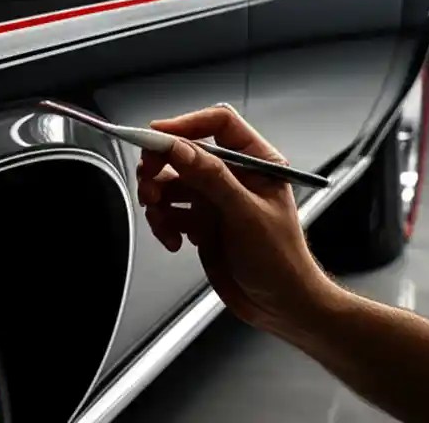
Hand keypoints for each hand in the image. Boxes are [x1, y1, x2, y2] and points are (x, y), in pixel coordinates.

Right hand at [136, 105, 340, 337]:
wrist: (280, 306)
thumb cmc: (281, 261)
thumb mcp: (245, 214)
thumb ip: (211, 178)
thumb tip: (179, 148)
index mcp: (255, 161)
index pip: (218, 123)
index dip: (186, 124)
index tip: (157, 135)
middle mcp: (233, 174)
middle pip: (184, 151)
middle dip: (160, 166)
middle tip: (148, 183)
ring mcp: (214, 198)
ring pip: (170, 181)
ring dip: (157, 199)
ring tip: (160, 219)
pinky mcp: (200, 220)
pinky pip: (169, 210)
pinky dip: (162, 223)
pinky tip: (174, 241)